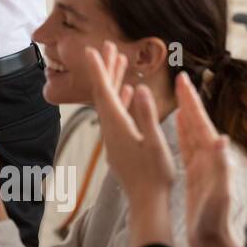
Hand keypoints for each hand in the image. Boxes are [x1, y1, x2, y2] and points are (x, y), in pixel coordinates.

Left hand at [85, 41, 175, 246]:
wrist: (146, 202)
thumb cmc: (155, 175)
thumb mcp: (155, 143)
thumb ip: (147, 115)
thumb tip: (141, 88)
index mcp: (118, 125)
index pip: (104, 91)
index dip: (99, 69)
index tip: (90, 49)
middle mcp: (111, 128)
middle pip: (105, 92)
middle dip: (107, 68)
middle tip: (108, 45)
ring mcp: (114, 136)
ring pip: (112, 101)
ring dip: (115, 81)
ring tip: (120, 61)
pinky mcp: (120, 142)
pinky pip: (119, 113)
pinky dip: (123, 99)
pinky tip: (131, 92)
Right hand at [175, 71, 236, 246]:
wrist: (214, 243)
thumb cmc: (214, 222)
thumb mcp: (218, 195)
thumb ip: (222, 168)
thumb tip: (223, 139)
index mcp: (212, 159)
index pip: (200, 123)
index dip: (191, 102)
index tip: (182, 81)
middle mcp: (209, 159)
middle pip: (196, 123)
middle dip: (188, 101)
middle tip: (179, 79)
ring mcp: (203, 166)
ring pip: (191, 132)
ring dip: (185, 113)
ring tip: (177, 97)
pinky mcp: (196, 174)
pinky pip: (186, 147)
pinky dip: (181, 132)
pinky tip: (177, 126)